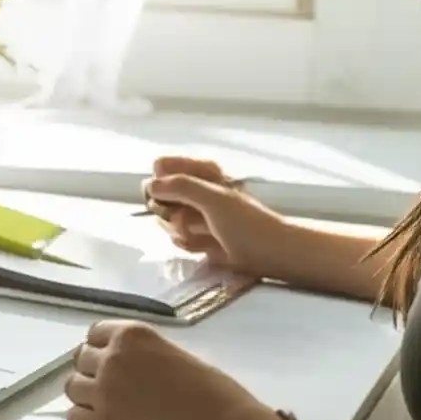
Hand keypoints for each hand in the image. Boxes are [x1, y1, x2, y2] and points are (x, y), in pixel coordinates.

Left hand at [64, 320, 288, 419]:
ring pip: (72, 387)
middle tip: (114, 388)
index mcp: (132, 335)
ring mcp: (103, 392)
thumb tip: (132, 366)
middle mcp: (111, 358)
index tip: (113, 362)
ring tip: (110, 408)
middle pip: (81, 359)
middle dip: (94, 370)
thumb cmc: (214, 393)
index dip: (103, 349)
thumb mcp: (174, 355)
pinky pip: (74, 417)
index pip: (96, 333)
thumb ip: (145, 355)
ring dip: (87, 395)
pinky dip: (86, 419)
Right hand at [141, 157, 287, 276]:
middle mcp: (196, 188)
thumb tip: (150, 186)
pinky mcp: (198, 235)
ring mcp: (196, 212)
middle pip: (159, 195)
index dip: (159, 183)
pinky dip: (187, 244)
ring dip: (178, 231)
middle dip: (167, 212)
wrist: (270, 253)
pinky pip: (177, 237)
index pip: (161, 166)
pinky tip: (204, 248)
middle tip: (186, 221)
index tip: (165, 199)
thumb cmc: (246, 223)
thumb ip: (180, 187)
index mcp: (201, 171)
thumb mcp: (213, 199)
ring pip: (165, 219)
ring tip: (200, 236)